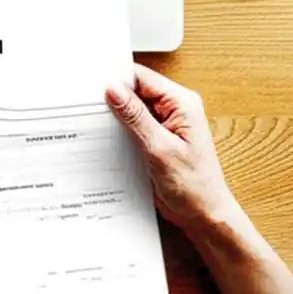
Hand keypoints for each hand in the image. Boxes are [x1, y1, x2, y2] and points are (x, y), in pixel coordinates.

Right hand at [106, 64, 242, 236]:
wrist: (204, 215)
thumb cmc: (194, 186)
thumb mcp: (159, 149)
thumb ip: (135, 117)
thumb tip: (114, 89)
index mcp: (182, 103)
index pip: (142, 78)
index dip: (117, 79)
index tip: (92, 85)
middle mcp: (175, 109)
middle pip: (136, 91)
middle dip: (113, 99)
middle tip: (88, 107)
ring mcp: (166, 123)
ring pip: (132, 109)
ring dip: (116, 117)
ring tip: (97, 125)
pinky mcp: (157, 138)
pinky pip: (133, 126)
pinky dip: (120, 131)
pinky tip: (108, 139)